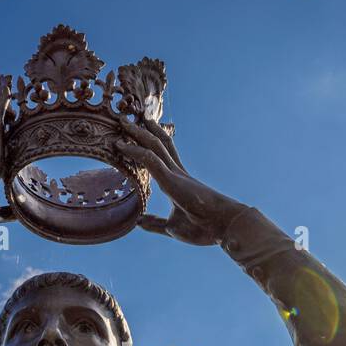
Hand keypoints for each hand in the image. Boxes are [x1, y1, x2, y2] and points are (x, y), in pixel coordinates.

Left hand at [114, 119, 247, 246]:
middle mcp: (176, 172)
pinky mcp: (172, 180)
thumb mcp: (172, 226)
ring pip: (153, 146)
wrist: (224, 226)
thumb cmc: (203, 227)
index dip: (150, 142)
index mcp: (177, 181)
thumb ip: (155, 223)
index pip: (162, 155)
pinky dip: (135, 151)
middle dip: (143, 130)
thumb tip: (139, 222)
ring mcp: (174, 175)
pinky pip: (150, 160)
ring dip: (137, 133)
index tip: (136, 132)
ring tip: (122, 121)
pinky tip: (121, 146)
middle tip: (126, 119)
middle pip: (158, 144)